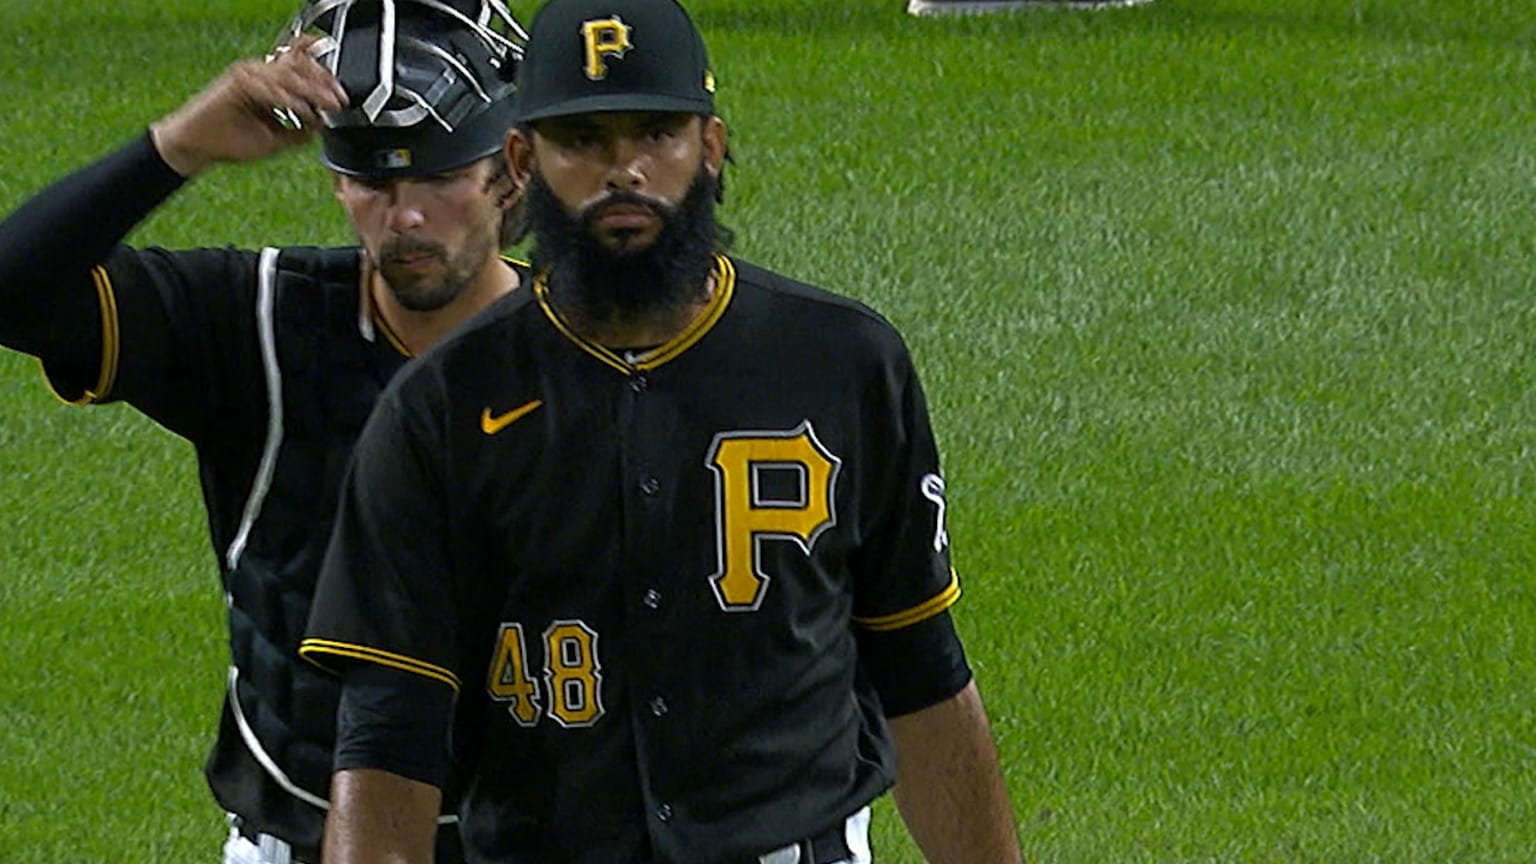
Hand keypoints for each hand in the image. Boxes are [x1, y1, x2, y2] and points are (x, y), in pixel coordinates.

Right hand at [149, 34, 347, 176]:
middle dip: (322, 84)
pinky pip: (269, 87)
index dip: (323, 82)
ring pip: (286, 76)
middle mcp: (258, 74)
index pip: (301, 73)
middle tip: (339, 100)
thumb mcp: (275, 140)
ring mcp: (247, 74)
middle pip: (297, 68)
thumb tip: (321, 127)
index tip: (341, 98)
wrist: (196, 147)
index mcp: (268, 83)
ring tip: (327, 105)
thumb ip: (298, 132)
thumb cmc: (229, 142)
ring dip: (310, 91)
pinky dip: (288, 99)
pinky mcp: (237, 81)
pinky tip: (302, 110)